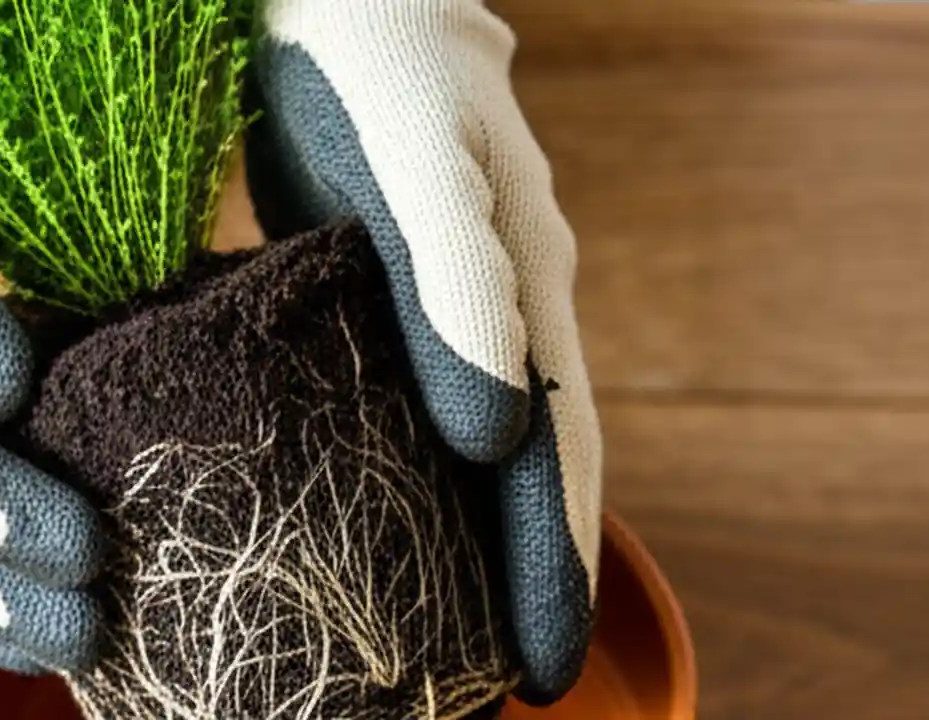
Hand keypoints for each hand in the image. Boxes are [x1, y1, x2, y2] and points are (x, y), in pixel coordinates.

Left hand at [247, 0, 602, 701]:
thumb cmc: (376, 58)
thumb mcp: (421, 164)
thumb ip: (461, 287)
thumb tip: (495, 436)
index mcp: (528, 293)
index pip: (556, 453)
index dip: (554, 563)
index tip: (541, 670)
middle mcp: (498, 314)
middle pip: (522, 467)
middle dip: (520, 577)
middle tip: (503, 687)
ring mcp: (442, 310)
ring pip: (466, 446)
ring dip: (464, 543)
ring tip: (445, 637)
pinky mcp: (380, 300)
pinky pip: (404, 407)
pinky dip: (404, 477)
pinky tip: (372, 519)